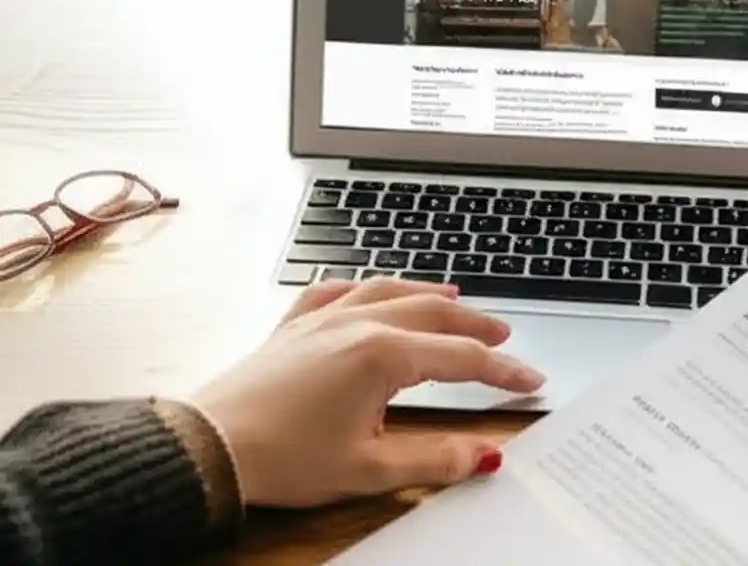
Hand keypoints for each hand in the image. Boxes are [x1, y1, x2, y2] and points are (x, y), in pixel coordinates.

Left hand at [189, 278, 545, 507]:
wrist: (209, 446)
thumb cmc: (281, 458)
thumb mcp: (369, 468)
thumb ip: (434, 459)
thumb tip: (483, 456)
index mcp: (382, 356)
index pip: (461, 359)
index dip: (503, 371)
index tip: (530, 380)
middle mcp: (356, 325)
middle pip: (434, 314)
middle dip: (475, 325)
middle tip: (504, 336)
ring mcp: (322, 320)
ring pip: (389, 291)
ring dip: (428, 295)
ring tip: (455, 298)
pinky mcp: (293, 326)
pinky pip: (337, 290)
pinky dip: (366, 287)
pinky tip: (372, 290)